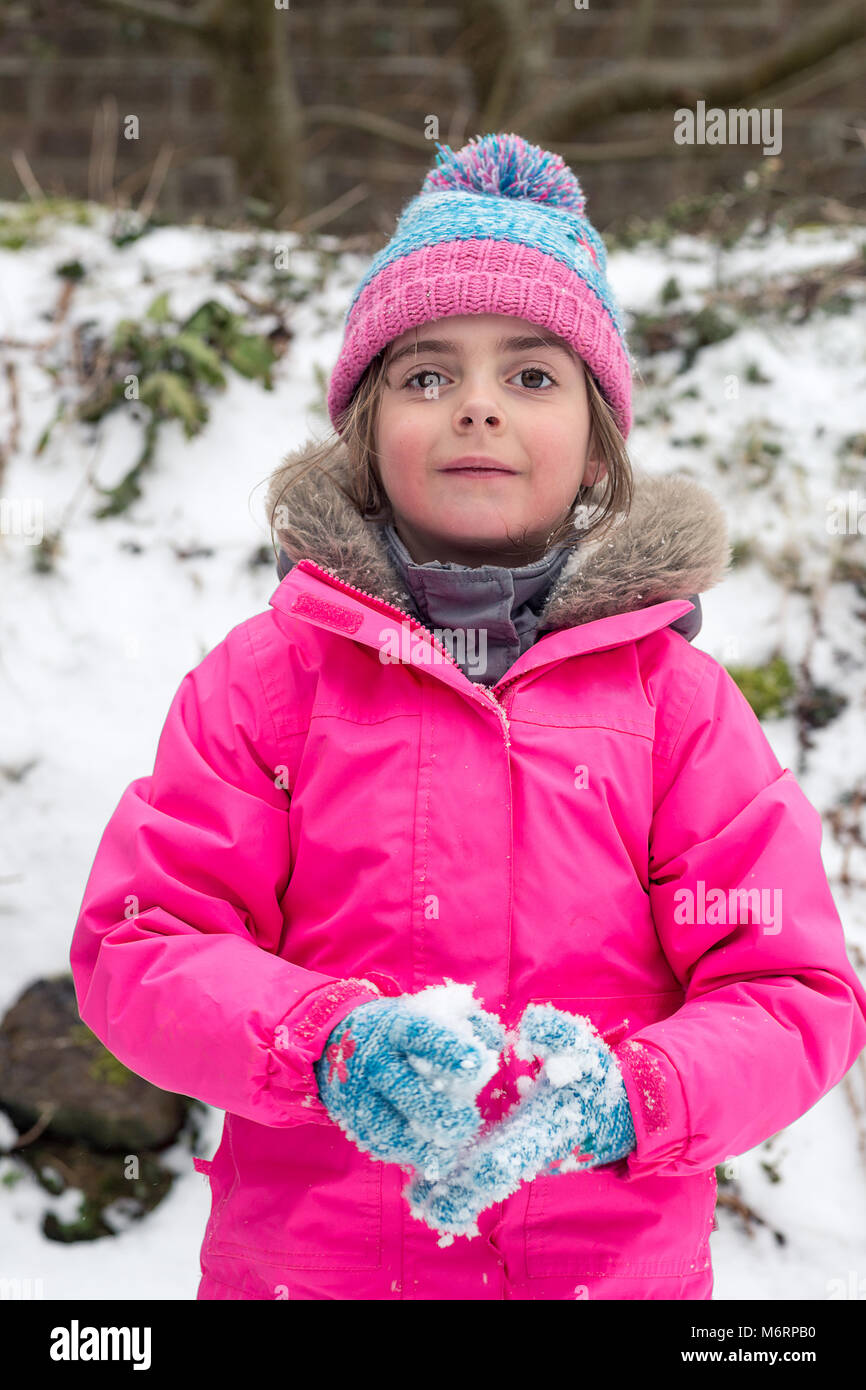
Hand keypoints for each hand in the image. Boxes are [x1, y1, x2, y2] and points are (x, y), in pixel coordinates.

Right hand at [314, 981, 504, 1175]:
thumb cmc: (400, 1031)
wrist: (340, 1039)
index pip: (421, 1034)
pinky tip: (433, 1155)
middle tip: (468, 1121)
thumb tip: (493, 1042)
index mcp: (395, 1026)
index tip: (478, 1063)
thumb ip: (466, 1021)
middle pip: (403, 1087)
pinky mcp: (354, 1121)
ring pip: (389, 1125)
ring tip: (452, 1148)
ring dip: (425, 1143)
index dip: (449, 1049)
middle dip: (439, 1111)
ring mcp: (360, 1092)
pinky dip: (409, 1154)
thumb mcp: (427, 1011)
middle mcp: (374, 1059)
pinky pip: (382, 1144)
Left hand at [404, 1002, 635, 1238]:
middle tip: (420, 1204)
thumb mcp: (583, 1047)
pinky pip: (489, 1175)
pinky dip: (463, 1189)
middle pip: (490, 1180)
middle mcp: (531, 1150)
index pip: (509, 1154)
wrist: (617, 1109)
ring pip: (486, 1182)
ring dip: (454, 1194)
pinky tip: (431, 1195)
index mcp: (543, 1128)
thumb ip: (559, 1033)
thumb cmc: (596, 1076)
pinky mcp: (519, 1153)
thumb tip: (532, 1022)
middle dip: (457, 1193)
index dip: (481, 1167)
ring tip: (416, 1202)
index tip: (451, 1176)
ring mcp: (524, 1156)